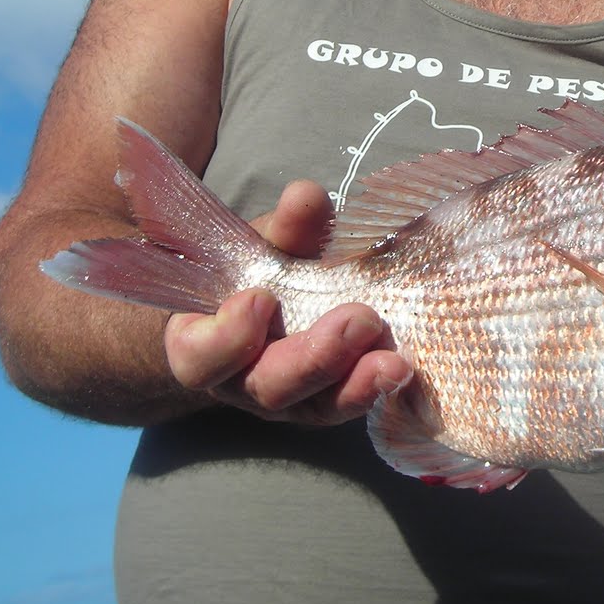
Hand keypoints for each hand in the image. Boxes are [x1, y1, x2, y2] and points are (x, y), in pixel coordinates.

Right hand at [161, 179, 414, 423]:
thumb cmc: (262, 270)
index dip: (226, 338)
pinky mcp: (331, 402)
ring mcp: (290, 400)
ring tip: (393, 361)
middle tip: (359, 320)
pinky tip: (405, 368)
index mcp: (205, 343)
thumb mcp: (268, 241)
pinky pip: (351, 405)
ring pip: (316, 406)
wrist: (282, 305)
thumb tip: (306, 197)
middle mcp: (243, 383)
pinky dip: (377, 388)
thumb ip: (284, 225)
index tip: (260, 298)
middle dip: (313, 358)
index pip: (199, 357)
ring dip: (356, 383)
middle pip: (269, 387)